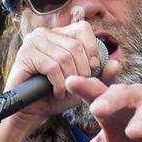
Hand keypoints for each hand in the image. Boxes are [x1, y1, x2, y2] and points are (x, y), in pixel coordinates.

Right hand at [3, 21, 122, 131]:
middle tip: (76, 86)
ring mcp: (32, 42)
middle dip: (82, 71)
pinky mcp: (24, 55)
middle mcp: (44, 33)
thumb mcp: (85, 85)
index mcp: (59, 34)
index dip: (92, 50)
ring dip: (69, 80)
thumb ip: (103, 76)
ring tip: (65, 91)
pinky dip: (59, 84)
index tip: (92, 71)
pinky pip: (52, 66)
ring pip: (64, 57)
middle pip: (75, 46)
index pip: (83, 28)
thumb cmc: (57, 96)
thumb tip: (116, 64)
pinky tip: (56, 92)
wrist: (32, 112)